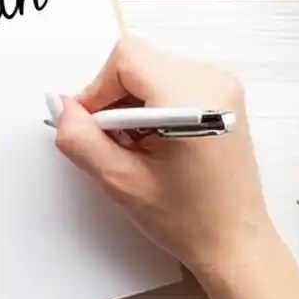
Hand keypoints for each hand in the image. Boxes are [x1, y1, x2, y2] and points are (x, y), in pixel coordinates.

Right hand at [49, 35, 275, 277]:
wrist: (235, 241)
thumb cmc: (190, 219)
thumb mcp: (121, 182)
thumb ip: (81, 139)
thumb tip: (63, 107)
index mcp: (192, 100)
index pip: (126, 57)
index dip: (98, 87)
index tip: (90, 122)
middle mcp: (212, 82)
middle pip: (138, 61)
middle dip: (114, 97)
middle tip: (113, 141)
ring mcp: (222, 86)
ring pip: (152, 68)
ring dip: (132, 102)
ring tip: (138, 146)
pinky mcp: (223, 95)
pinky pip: (172, 79)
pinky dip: (152, 103)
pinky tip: (155, 140)